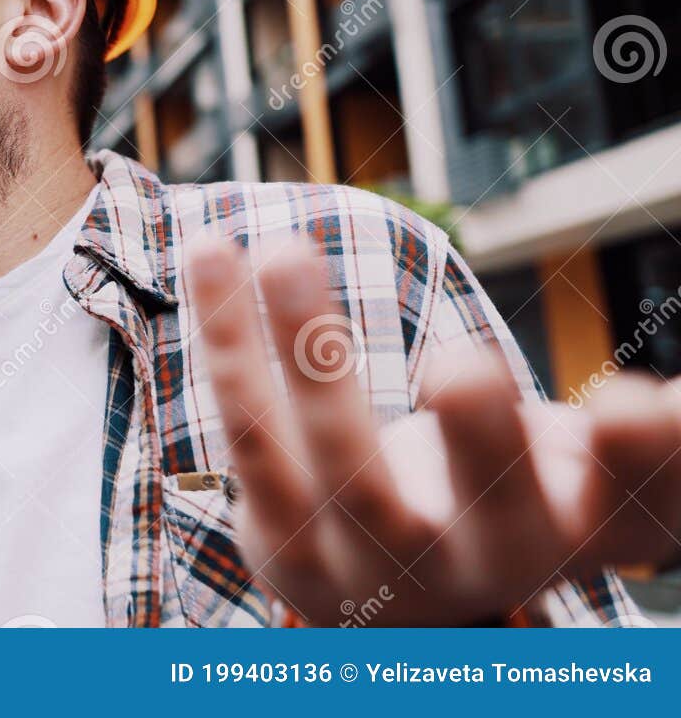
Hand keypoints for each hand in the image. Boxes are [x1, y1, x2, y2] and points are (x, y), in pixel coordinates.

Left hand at [183, 234, 680, 625]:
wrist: (397, 593)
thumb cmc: (510, 492)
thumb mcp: (589, 471)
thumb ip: (644, 438)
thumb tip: (670, 401)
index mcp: (583, 530)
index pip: (636, 506)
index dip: (641, 461)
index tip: (632, 398)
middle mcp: (485, 563)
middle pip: (486, 512)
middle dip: (478, 436)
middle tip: (462, 360)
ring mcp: (375, 562)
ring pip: (340, 463)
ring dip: (310, 354)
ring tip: (285, 252)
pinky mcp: (283, 540)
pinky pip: (250, 432)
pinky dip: (228, 339)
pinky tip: (209, 251)